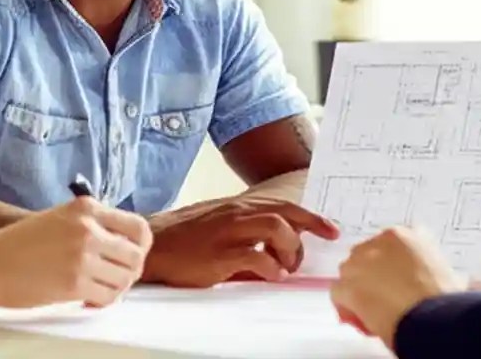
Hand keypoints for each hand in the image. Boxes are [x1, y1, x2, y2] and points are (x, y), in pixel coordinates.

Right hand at [0, 197, 151, 307]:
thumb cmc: (19, 244)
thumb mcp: (60, 218)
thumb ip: (92, 225)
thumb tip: (124, 243)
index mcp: (87, 208)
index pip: (138, 227)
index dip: (140, 247)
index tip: (131, 257)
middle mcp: (88, 229)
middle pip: (137, 255)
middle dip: (130, 271)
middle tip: (115, 278)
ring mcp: (82, 256)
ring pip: (125, 279)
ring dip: (116, 288)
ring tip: (98, 289)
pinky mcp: (74, 283)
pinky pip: (108, 297)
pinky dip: (102, 302)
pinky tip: (87, 300)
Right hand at [142, 197, 339, 286]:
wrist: (151, 245)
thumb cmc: (185, 238)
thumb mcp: (220, 226)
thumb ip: (247, 233)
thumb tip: (276, 250)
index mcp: (238, 207)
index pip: (283, 206)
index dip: (311, 217)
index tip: (330, 228)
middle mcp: (237, 214)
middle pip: (285, 213)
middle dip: (311, 226)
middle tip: (323, 241)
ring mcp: (228, 232)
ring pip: (275, 228)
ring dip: (289, 248)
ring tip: (286, 266)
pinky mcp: (219, 254)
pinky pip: (255, 257)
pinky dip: (270, 267)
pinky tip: (271, 275)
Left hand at [329, 226, 466, 348]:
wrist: (432, 315)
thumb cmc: (442, 298)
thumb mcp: (449, 273)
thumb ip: (436, 269)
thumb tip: (447, 279)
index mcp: (405, 235)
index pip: (391, 244)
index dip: (393, 265)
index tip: (397, 278)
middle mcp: (380, 241)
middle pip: (368, 255)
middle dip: (373, 275)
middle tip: (386, 296)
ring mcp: (360, 261)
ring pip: (351, 273)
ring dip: (359, 289)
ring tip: (376, 309)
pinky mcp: (347, 283)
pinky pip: (339, 293)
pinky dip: (347, 306)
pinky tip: (362, 318)